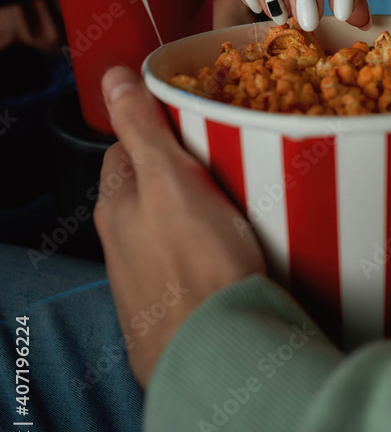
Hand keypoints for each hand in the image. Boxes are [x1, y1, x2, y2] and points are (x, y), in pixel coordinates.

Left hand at [93, 66, 266, 389]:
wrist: (216, 353)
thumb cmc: (197, 265)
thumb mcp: (170, 179)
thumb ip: (142, 127)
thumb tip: (114, 78)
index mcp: (117, 205)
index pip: (127, 149)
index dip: (160, 134)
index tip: (194, 131)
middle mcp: (120, 242)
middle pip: (148, 191)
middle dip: (180, 177)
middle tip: (224, 169)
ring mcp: (143, 280)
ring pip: (167, 230)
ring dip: (193, 219)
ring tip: (235, 215)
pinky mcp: (169, 311)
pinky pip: (186, 268)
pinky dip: (203, 257)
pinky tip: (230, 261)